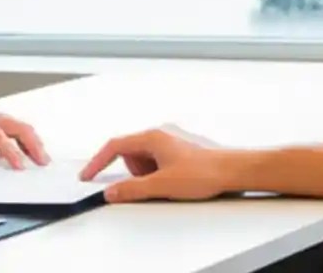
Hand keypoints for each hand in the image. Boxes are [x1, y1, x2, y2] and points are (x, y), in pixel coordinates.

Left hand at [0, 105, 49, 169]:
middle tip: (42, 163)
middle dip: (34, 145)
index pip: (1, 138)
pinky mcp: (8, 122)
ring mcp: (5, 119)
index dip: (11, 152)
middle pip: (21, 128)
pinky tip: (38, 154)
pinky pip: (24, 129)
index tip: (19, 166)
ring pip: (26, 128)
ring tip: (44, 161)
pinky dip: (33, 141)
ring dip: (37, 143)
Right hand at [80, 126, 230, 202]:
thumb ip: (132, 189)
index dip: (98, 161)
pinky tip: (177, 181)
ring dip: (149, 173)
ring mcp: (173, 138)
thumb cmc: (204, 172)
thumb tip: (111, 191)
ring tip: (169, 183)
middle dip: (135, 172)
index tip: (88, 175)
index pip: (115, 146)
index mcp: (152, 136)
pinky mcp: (182, 147)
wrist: (234, 170)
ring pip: (146, 157)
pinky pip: (160, 159)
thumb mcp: (162, 185)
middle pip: (131, 153)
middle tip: (152, 184)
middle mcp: (161, 132)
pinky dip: (160, 171)